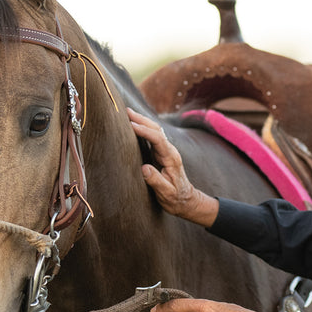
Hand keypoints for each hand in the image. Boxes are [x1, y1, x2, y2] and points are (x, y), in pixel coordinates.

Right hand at [128, 109, 218, 225]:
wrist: (186, 201)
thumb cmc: (176, 198)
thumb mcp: (166, 193)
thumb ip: (156, 181)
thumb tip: (144, 169)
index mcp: (171, 158)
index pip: (158, 139)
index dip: (144, 131)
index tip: (131, 125)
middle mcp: (170, 151)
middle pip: (157, 130)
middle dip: (141, 119)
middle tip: (125, 111)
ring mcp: (167, 151)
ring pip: (155, 131)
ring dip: (142, 121)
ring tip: (127, 113)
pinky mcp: (162, 153)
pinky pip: (153, 137)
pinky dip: (143, 128)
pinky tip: (134, 124)